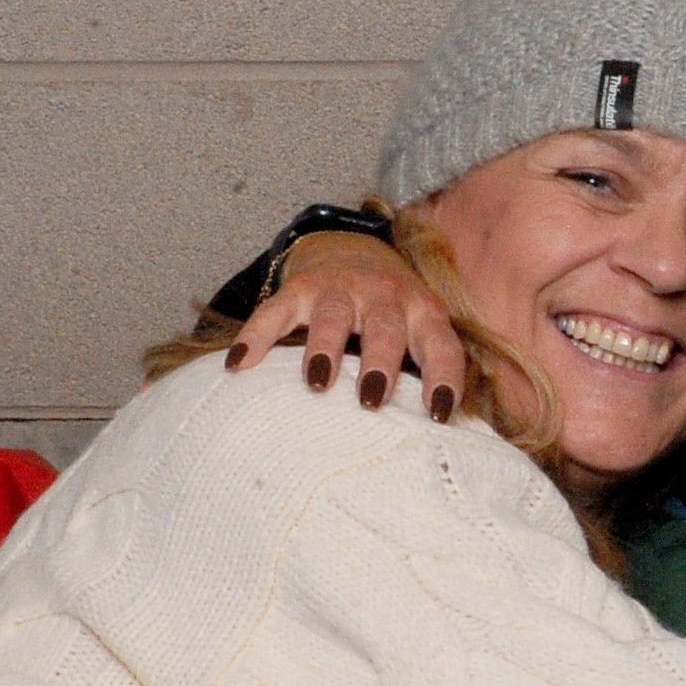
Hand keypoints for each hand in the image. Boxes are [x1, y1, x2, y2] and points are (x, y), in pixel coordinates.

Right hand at [228, 232, 462, 418]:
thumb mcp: (418, 331)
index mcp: (422, 311)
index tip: (438, 413)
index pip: (441, 345)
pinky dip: (256, 336)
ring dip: (325, 348)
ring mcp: (340, 288)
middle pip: (386, 329)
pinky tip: (240, 364)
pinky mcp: (300, 287)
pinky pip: (276, 311)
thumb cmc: (393, 314)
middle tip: (371, 400)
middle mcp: (385, 295)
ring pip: (334, 316)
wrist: (354, 249)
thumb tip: (431, 435)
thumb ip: (423, 371)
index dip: (444, 377)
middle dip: (380, 363)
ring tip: (317, 383)